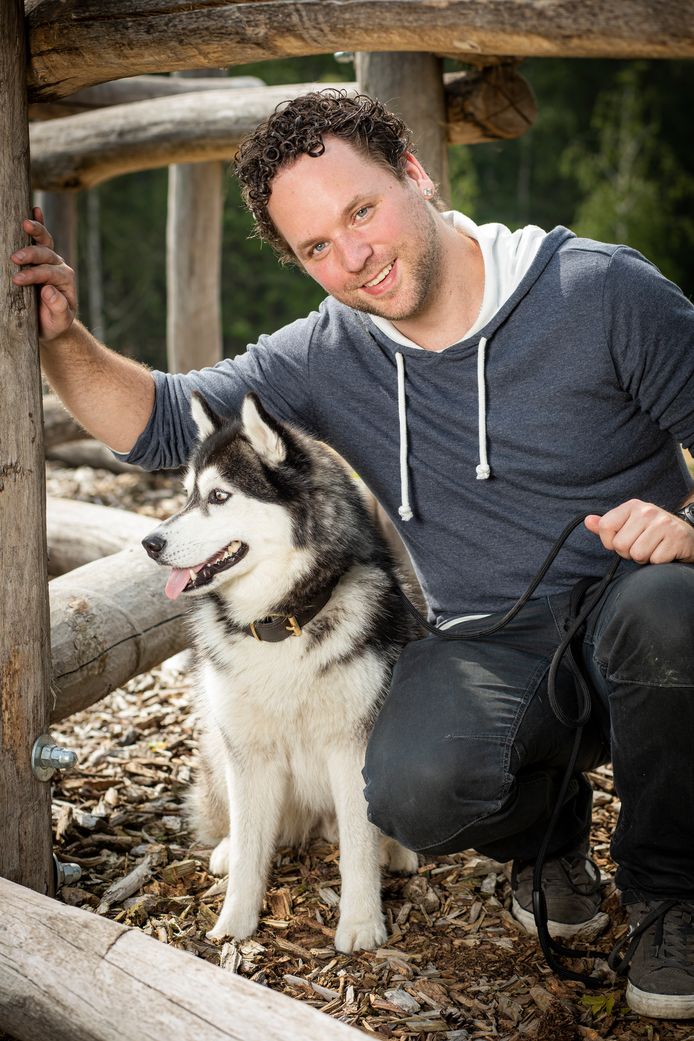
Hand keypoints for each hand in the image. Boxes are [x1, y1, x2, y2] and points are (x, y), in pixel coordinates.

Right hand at [11, 207, 76, 341]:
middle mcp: (59, 266)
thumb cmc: (54, 323)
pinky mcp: (40, 257)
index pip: (50, 273)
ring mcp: (50, 259)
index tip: (18, 280)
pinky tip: (35, 209)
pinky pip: (42, 238)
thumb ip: (58, 307)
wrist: (51, 323)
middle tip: (15, 258)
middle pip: (47, 254)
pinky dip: (39, 223)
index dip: (34, 275)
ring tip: (23, 224)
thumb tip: (49, 290)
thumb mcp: (59, 321)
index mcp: (65, 280)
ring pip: (45, 242)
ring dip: (35, 231)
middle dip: (31, 254)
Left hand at [585, 499, 693, 564]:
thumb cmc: (653, 532)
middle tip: (641, 546)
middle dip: (628, 552)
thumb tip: (588, 521)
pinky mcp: (676, 538)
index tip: (621, 541)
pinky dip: (658, 562)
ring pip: (637, 554)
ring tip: (652, 549)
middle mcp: (648, 511)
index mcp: (632, 506)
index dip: (610, 542)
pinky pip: (655, 560)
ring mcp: (664, 524)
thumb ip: (607, 525)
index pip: (605, 527)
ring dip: (643, 558)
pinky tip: (664, 552)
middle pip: (621, 544)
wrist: (688, 535)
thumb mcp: (629, 524)